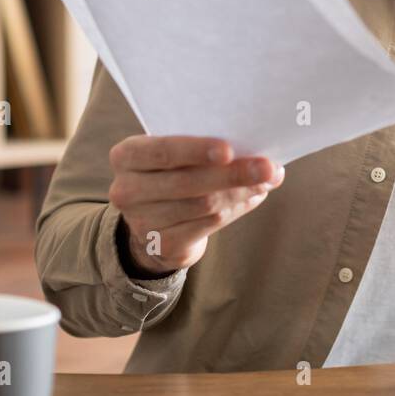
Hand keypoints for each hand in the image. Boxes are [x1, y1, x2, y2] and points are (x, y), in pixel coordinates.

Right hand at [108, 136, 283, 275]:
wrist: (154, 220)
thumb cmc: (174, 173)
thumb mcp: (180, 156)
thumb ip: (212, 150)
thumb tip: (265, 159)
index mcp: (127, 156)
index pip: (162, 151)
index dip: (196, 150)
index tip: (229, 150)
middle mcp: (126, 189)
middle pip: (187, 181)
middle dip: (233, 173)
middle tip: (268, 168)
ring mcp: (141, 221)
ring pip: (203, 204)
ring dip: (241, 192)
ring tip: (267, 180)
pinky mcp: (162, 245)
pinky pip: (208, 225)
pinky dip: (236, 209)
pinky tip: (254, 197)